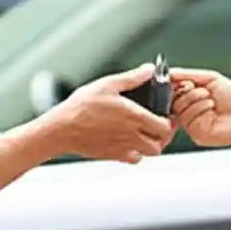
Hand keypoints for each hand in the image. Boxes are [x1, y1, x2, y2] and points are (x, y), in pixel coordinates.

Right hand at [45, 65, 176, 163]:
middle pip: (161, 143)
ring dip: (152, 143)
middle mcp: (132, 135)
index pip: (165, 127)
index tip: (166, 114)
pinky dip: (137, 153)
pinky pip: (134, 159)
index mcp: (134, 117)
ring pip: (150, 153)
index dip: (169, 121)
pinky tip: (130, 141)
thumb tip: (149, 70)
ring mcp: (123, 148)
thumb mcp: (107, 84)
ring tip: (146, 132)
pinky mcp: (113, 155)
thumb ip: (132, 78)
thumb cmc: (81, 106)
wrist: (61, 130)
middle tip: (159, 124)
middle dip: (164, 134)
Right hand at [169, 68, 230, 147]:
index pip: (175, 90)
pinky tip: (211, 109)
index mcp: (195, 97)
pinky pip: (186, 118)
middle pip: (172, 99)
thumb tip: (170, 72)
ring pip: (178, 108)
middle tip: (196, 87)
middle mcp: (192, 111)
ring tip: (210, 99)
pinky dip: (199, 108)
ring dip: (194, 98)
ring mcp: (192, 123)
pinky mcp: (195, 133)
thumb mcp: (212, 78)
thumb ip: (189, 74)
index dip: (175, 83)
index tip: (178, 79)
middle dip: (185, 90)